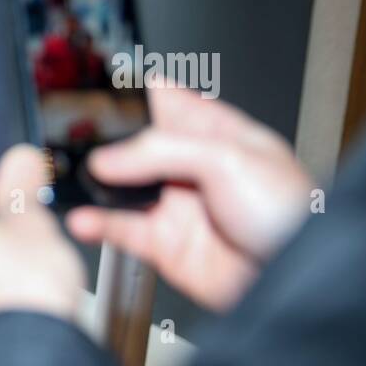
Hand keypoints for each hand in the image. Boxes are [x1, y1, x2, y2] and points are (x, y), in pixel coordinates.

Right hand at [67, 82, 312, 310]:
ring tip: (70, 178)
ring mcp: (175, 206)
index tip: (94, 91)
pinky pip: (119, 230)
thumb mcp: (228, 159)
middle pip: (132, 145)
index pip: (164, 101)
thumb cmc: (290, 211)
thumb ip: (161, 150)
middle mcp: (190, 167)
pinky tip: (82, 218)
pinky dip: (96, 224)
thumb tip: (107, 157)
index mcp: (214, 132)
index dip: (131, 93)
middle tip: (72, 139)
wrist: (294, 274)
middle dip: (101, 142)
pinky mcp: (162, 244)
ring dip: (93, 184)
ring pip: (120, 189)